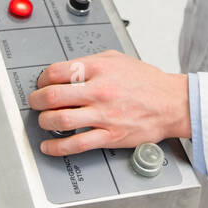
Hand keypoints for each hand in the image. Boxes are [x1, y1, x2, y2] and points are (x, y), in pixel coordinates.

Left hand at [28, 50, 189, 156]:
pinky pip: (76, 144)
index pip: (57, 71)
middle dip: (36, 100)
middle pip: (53, 95)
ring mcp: (104, 115)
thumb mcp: (117, 59)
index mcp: (99, 69)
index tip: (41, 83)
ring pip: (60, 120)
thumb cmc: (148, 82)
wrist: (172, 103)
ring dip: (44, 121)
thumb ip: (91, 62)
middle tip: (35, 102)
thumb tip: (67, 68)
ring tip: (44, 120)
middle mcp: (99, 91)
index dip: (42, 78)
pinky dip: (57, 147)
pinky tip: (49, 146)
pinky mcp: (109, 136)